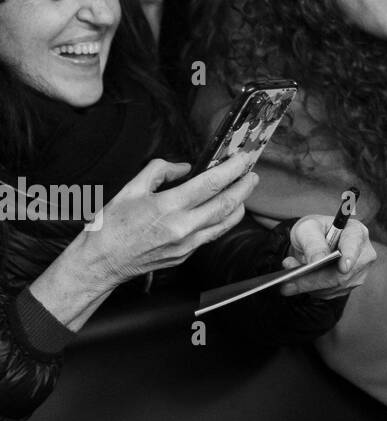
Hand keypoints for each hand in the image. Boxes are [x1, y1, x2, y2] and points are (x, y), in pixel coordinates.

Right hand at [78, 151, 261, 287]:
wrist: (101, 263)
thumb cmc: (111, 226)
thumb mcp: (130, 189)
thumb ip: (159, 171)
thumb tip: (185, 167)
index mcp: (168, 207)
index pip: (211, 184)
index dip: (232, 169)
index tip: (243, 158)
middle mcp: (182, 227)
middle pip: (226, 204)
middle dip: (244, 186)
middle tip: (252, 173)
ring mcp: (187, 244)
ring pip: (225, 222)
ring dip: (240, 204)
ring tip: (245, 190)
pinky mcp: (186, 255)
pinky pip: (212, 235)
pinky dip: (224, 220)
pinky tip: (225, 210)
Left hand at [281, 214, 376, 297]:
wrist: (313, 242)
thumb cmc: (313, 230)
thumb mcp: (308, 228)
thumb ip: (312, 242)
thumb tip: (318, 260)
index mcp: (357, 232)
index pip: (355, 244)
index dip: (350, 255)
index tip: (343, 267)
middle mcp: (363, 254)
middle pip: (342, 273)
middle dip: (313, 279)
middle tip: (288, 281)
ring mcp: (358, 273)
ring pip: (333, 286)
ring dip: (308, 284)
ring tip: (288, 279)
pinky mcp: (347, 286)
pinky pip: (328, 293)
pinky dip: (311, 289)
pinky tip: (298, 281)